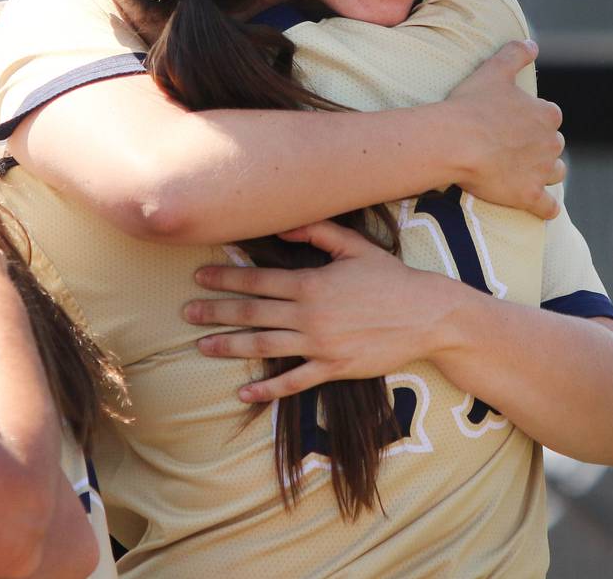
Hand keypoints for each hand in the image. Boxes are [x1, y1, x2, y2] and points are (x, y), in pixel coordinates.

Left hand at [184, 220, 452, 401]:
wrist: (427, 316)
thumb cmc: (390, 277)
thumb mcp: (355, 246)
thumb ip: (316, 231)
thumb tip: (283, 221)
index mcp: (311, 283)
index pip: (257, 281)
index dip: (225, 278)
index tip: (199, 277)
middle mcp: (309, 315)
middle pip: (252, 314)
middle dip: (216, 311)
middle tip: (185, 312)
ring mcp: (320, 345)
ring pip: (265, 346)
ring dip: (229, 346)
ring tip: (202, 345)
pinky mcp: (334, 369)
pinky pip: (295, 381)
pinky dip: (268, 388)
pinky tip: (245, 392)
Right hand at [448, 40, 564, 218]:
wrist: (456, 143)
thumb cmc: (471, 106)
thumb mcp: (493, 70)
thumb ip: (515, 53)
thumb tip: (532, 43)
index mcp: (546, 114)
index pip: (549, 116)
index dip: (532, 120)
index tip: (513, 123)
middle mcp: (551, 143)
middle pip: (552, 145)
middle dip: (538, 147)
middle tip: (511, 148)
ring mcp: (541, 172)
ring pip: (555, 174)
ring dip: (544, 174)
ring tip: (523, 174)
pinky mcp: (529, 196)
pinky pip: (547, 208)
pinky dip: (545, 208)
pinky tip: (539, 208)